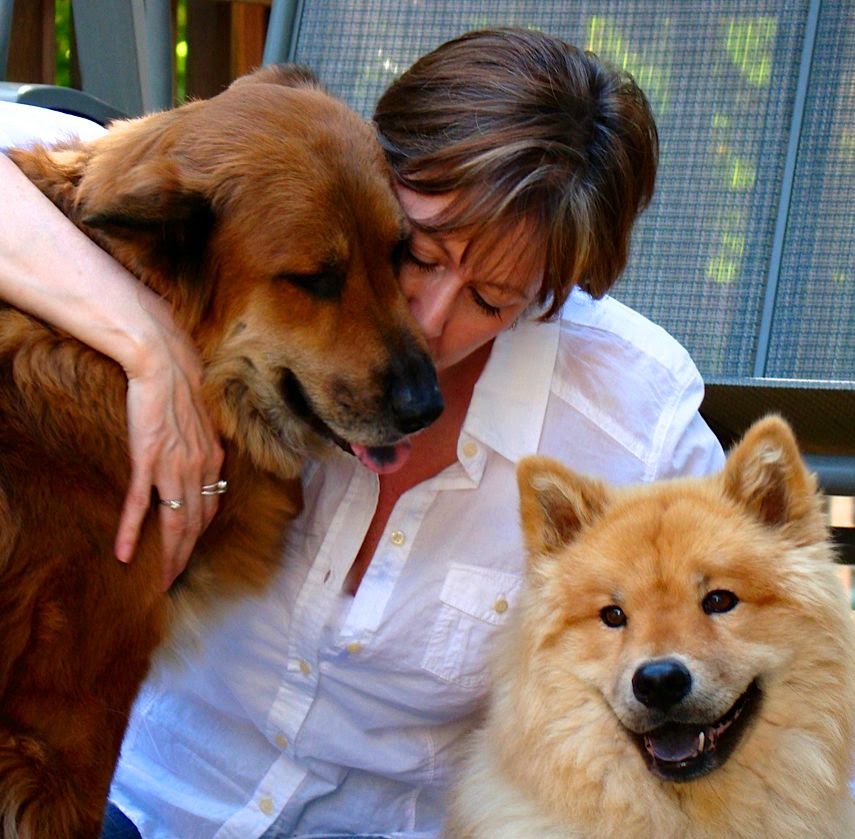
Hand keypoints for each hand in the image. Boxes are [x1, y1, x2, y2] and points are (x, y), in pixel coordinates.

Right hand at [114, 302, 222, 590]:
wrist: (165, 362)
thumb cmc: (183, 386)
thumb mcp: (203, 422)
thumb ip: (203, 446)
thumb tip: (204, 462)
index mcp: (214, 459)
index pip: (210, 509)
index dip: (199, 535)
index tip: (190, 551)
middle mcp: (199, 468)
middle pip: (194, 524)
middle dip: (185, 556)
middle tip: (172, 580)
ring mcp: (174, 466)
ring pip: (174, 521)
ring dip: (167, 555)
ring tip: (159, 580)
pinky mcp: (148, 459)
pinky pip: (141, 504)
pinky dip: (133, 531)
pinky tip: (125, 554)